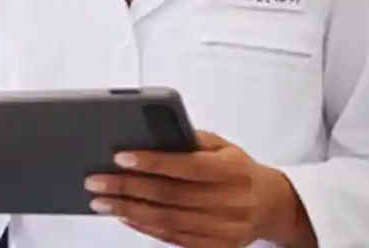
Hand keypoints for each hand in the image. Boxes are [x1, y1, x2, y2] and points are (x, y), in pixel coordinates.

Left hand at [85, 131, 316, 247]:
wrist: (272, 205)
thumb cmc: (236, 168)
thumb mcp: (221, 146)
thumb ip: (188, 138)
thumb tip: (145, 133)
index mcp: (232, 170)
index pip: (186, 166)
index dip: (151, 162)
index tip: (119, 157)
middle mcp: (232, 201)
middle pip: (170, 195)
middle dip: (127, 187)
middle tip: (95, 181)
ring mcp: (226, 228)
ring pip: (168, 220)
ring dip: (129, 210)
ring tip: (101, 201)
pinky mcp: (219, 246)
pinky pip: (175, 239)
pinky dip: (145, 227)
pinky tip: (124, 216)